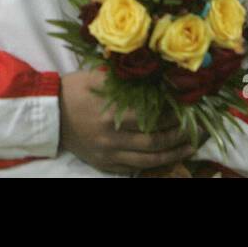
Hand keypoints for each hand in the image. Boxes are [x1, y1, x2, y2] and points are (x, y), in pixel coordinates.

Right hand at [58, 69, 198, 174]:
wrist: (48, 114)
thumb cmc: (73, 90)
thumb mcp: (96, 78)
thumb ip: (124, 80)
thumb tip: (155, 79)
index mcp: (111, 114)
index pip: (152, 118)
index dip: (174, 115)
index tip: (189, 108)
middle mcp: (112, 138)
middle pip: (155, 142)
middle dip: (181, 136)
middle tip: (199, 129)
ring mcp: (108, 154)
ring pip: (149, 160)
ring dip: (174, 154)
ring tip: (192, 146)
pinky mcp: (104, 164)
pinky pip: (133, 168)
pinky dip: (154, 164)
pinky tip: (168, 158)